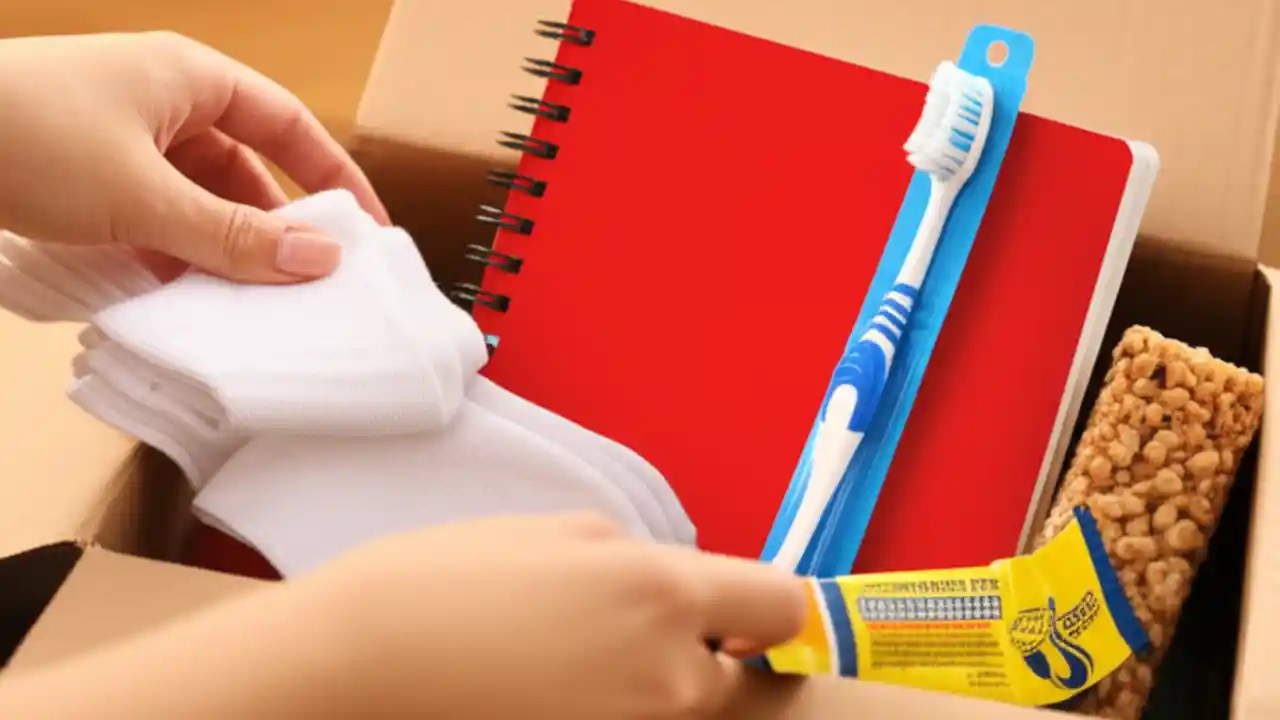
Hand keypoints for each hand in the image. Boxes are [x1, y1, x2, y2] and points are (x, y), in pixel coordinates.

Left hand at [0, 32, 388, 282]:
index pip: (289, 126)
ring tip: (245, 306)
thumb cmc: (23, 135)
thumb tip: (319, 262)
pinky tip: (180, 299)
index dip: (335, 176)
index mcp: (191, 79)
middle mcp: (163, 102)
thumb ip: (234, 236)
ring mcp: (121, 138)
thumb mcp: (143, 196)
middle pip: (246, 170)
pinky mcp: (85, 173)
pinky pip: (153, 215)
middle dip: (272, 229)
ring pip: (197, 200)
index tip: (367, 231)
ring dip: (217, 250)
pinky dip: (170, 254)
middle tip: (305, 288)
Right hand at [301, 513, 807, 718]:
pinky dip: (617, 703)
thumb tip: (686, 588)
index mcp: (666, 593)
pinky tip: (556, 681)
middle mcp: (667, 676)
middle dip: (702, 643)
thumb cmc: (450, 582)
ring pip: (684, 701)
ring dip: (656, 676)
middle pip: (734, 668)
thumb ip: (651, 560)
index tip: (751, 602)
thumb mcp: (568, 531)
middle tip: (625, 618)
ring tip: (577, 649)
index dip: (769, 601)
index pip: (785, 607)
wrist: (363, 661)